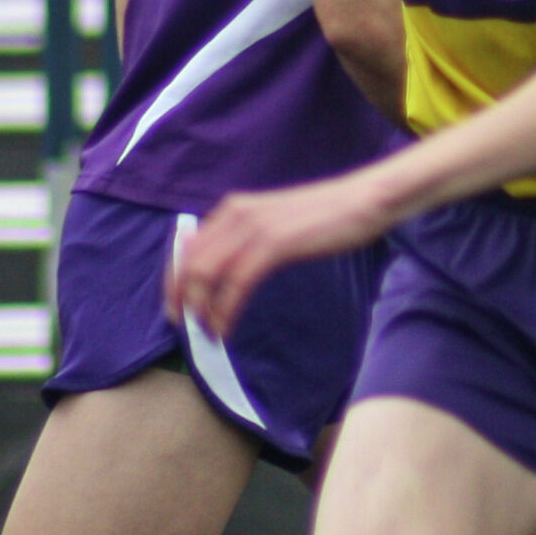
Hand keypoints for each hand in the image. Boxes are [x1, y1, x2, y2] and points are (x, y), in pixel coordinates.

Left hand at [166, 173, 394, 338]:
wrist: (361, 201)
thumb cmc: (324, 216)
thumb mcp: (274, 222)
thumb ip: (246, 238)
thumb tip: (223, 270)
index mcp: (232, 208)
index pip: (186, 247)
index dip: (174, 281)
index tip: (176, 308)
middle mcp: (236, 213)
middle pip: (190, 262)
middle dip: (181, 299)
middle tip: (185, 327)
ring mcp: (254, 227)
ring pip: (208, 274)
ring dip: (202, 309)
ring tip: (208, 333)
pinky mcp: (275, 244)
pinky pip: (237, 284)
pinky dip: (225, 311)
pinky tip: (227, 328)